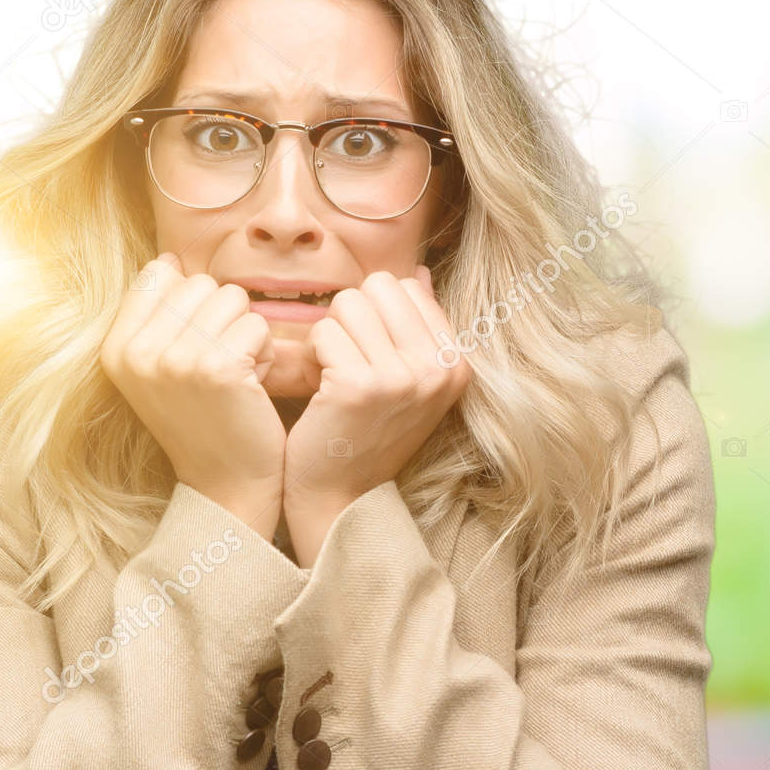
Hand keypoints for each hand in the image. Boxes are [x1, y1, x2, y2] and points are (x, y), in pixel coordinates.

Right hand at [100, 254, 285, 540]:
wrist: (227, 485)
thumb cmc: (203, 419)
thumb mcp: (158, 369)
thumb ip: (156, 315)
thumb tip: (168, 261)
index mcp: (115, 348)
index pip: (159, 275)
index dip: (192, 305)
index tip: (192, 351)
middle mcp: (138, 351)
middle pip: (200, 282)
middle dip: (221, 318)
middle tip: (218, 367)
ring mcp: (176, 359)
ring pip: (233, 298)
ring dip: (245, 334)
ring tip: (235, 375)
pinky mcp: (218, 368)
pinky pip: (257, 326)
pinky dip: (265, 353)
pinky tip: (252, 387)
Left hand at [282, 266, 471, 564]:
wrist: (341, 495)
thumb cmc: (367, 431)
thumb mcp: (410, 380)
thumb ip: (418, 324)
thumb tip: (417, 273)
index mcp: (457, 363)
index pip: (407, 287)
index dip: (376, 314)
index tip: (372, 355)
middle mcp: (438, 369)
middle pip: (378, 286)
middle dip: (352, 317)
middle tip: (348, 361)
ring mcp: (402, 377)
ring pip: (348, 304)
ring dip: (330, 335)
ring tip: (335, 374)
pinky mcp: (360, 386)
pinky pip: (324, 332)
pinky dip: (313, 355)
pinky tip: (320, 389)